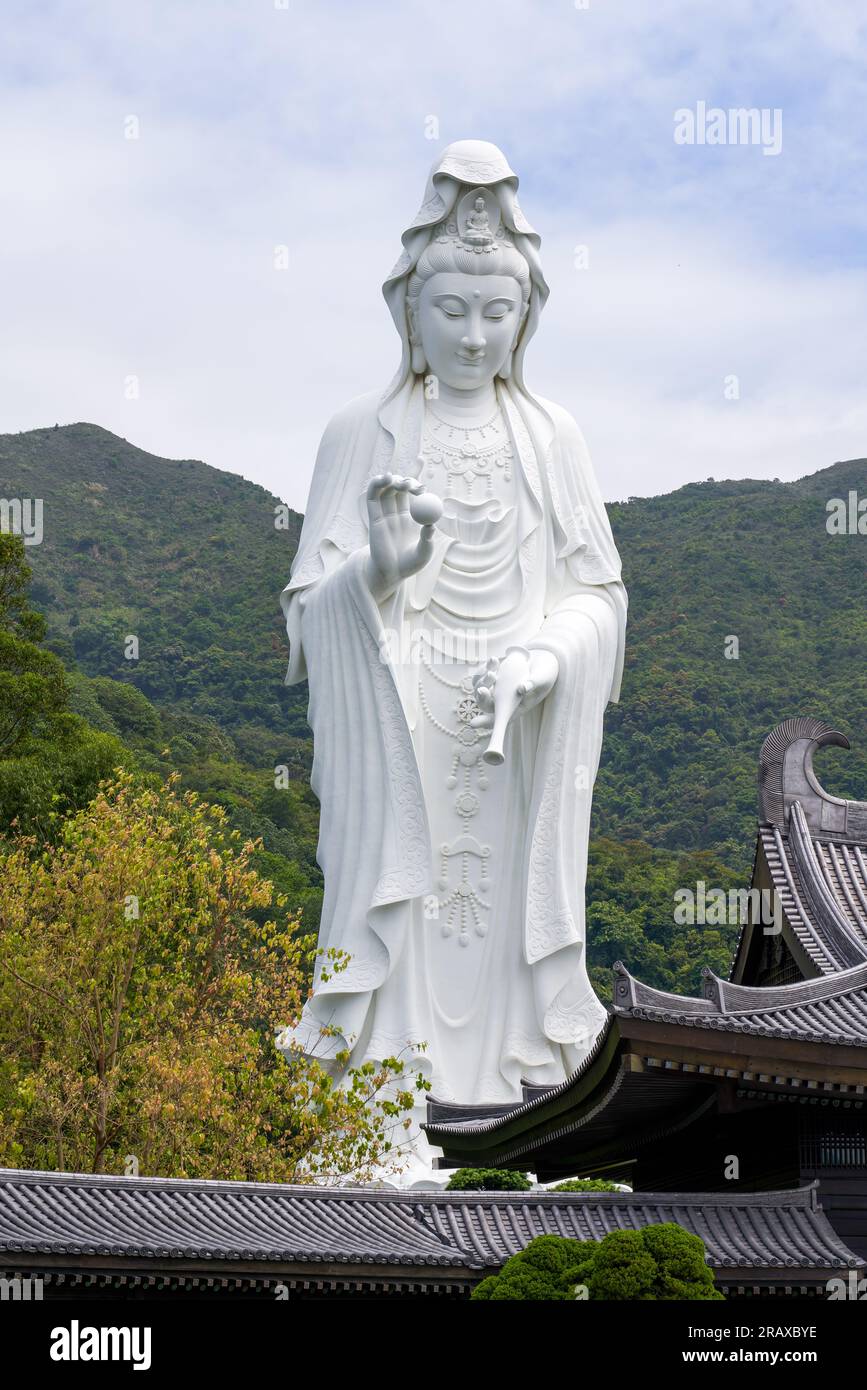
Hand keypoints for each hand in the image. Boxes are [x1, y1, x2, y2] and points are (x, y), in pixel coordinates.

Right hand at [364, 473, 442, 602]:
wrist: (391, 574)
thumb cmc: (409, 565)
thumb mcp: (424, 552)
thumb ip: (427, 538)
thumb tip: (432, 525)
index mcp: (410, 517)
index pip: (412, 494)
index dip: (416, 483)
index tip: (422, 478)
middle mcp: (396, 513)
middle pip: (399, 489)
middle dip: (407, 482)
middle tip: (414, 486)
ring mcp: (383, 514)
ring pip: (386, 489)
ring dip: (393, 480)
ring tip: (403, 483)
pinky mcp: (373, 517)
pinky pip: (372, 496)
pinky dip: (376, 483)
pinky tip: (385, 478)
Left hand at [470, 648, 558, 763]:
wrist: (541, 661)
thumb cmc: (543, 674)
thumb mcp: (543, 678)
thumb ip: (533, 683)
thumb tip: (521, 688)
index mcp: (516, 706)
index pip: (500, 718)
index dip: (487, 722)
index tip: (473, 723)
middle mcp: (503, 699)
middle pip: (485, 704)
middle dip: (482, 698)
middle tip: (482, 689)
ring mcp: (496, 687)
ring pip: (480, 688)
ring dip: (483, 680)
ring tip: (493, 671)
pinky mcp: (493, 674)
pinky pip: (482, 674)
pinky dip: (485, 667)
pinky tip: (494, 660)